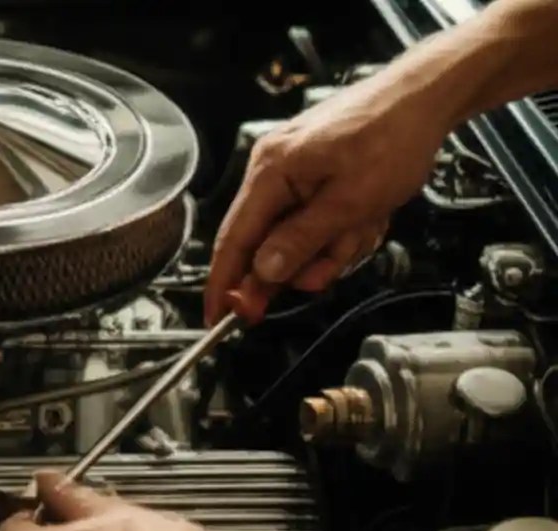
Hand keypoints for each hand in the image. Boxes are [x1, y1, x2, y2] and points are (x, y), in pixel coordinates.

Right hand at [203, 68, 453, 324]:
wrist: (427, 95)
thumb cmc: (393, 137)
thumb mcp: (351, 202)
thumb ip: (301, 241)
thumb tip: (262, 273)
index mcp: (271, 171)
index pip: (234, 239)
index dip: (225, 284)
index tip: (218, 319)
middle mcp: (272, 168)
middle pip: (267, 241)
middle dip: (303, 260)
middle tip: (330, 269)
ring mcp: (294, 169)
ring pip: (298, 234)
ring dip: (332, 243)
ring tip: (365, 225)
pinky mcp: (314, 171)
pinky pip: (315, 217)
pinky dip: (341, 227)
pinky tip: (367, 215)